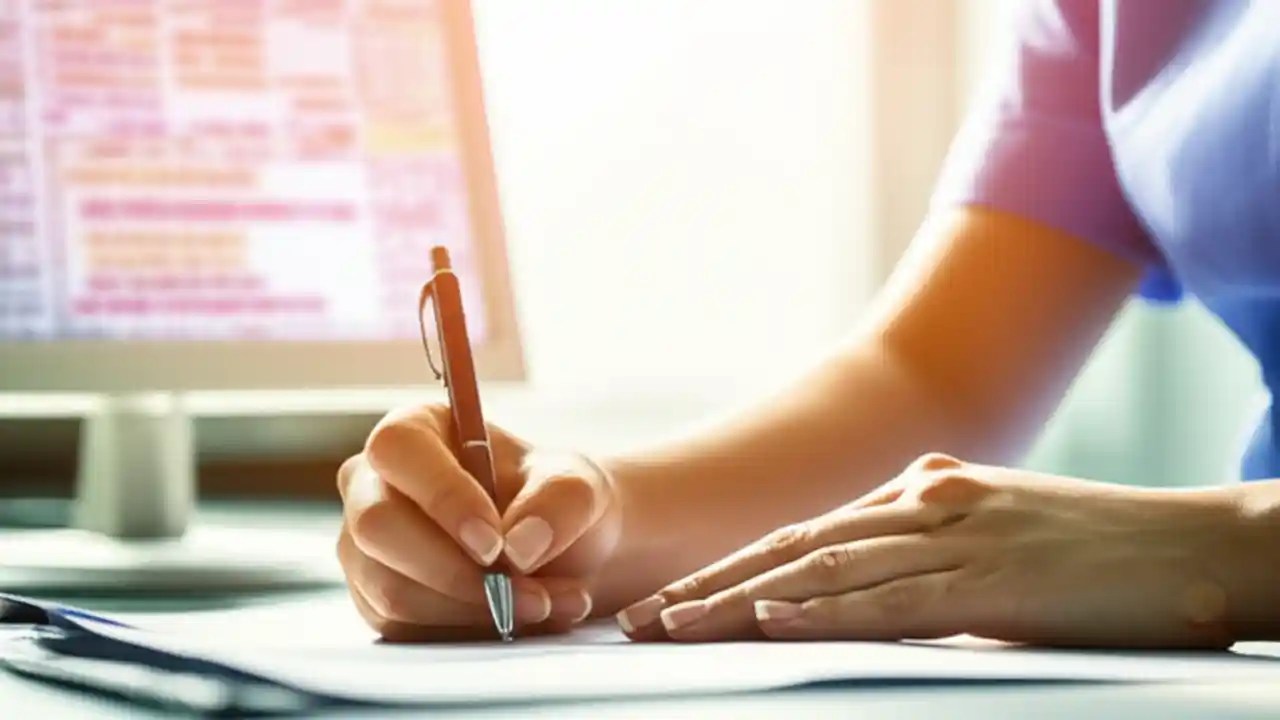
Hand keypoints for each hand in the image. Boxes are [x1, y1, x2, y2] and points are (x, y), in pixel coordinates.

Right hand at [337, 404, 621, 640]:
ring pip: (393, 589)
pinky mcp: (376, 601)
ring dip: (476, 609)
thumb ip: (560, 501)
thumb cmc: (555, 501)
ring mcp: (366, 548)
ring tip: (545, 605)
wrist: (562, 553)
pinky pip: (406, 628)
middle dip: (457, 571)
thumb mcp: (579, 485)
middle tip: (530, 592)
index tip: (495, 543)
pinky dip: (469, 630)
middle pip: (378, 526)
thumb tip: (518, 547)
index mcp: (416, 431)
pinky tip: (518, 617)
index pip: (398, 449)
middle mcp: (374, 485)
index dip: (441, 495)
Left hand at [617, 453, 1243, 647]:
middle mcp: (924, 504)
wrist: (1201, 546)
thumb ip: (930, 543)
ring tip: (672, 627)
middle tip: (638, 619)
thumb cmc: (1101, 553)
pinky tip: (770, 618)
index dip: (729, 569)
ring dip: (739, 602)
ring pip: (823, 573)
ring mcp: (955, 539)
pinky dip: (823, 613)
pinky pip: (890, 601)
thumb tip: (870, 570)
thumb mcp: (999, 533)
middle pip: (792, 549)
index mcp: (922, 494)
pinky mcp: (992, 583)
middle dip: (708, 586)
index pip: (803, 537)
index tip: (672, 601)